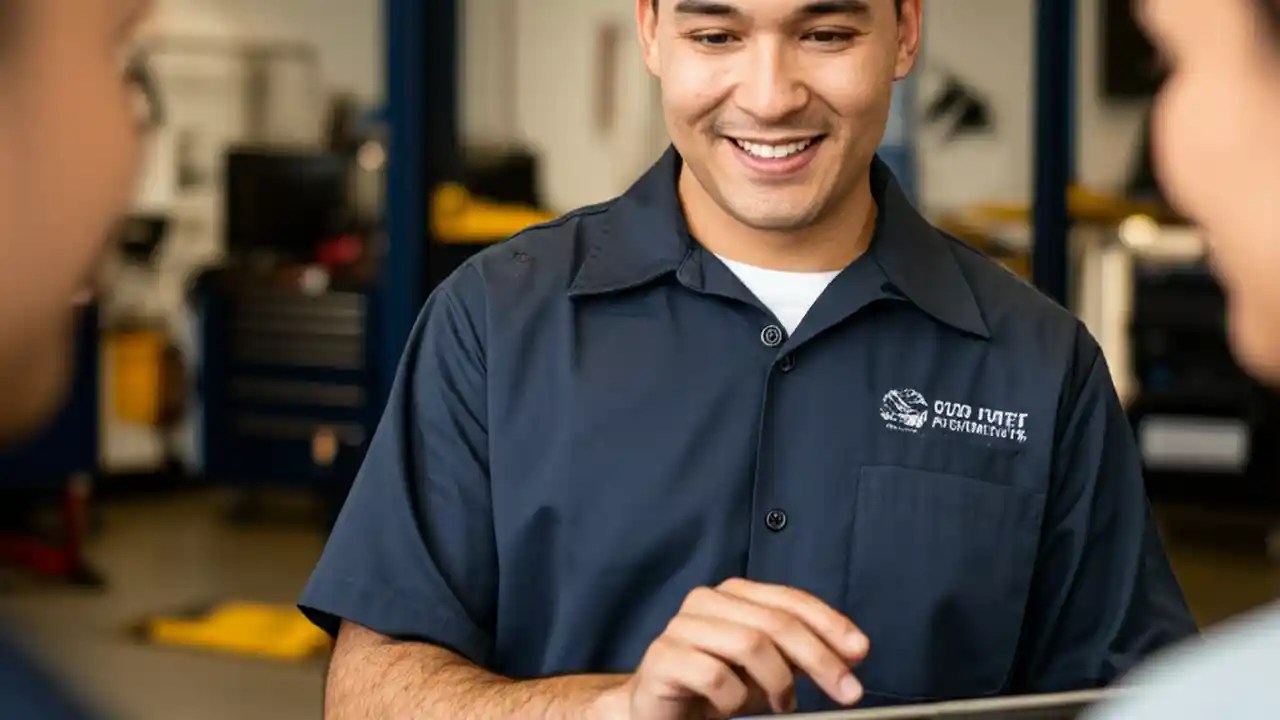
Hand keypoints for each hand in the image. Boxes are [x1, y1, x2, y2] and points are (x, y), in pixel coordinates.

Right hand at [620, 578, 868, 718]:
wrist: (659, 711)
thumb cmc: (715, 688)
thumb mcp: (766, 668)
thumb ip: (800, 653)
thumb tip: (850, 651)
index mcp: (733, 595)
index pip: (790, 599)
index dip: (830, 623)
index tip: (860, 651)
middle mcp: (706, 602)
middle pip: (775, 622)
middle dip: (819, 658)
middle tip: (846, 691)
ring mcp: (680, 628)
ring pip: (749, 644)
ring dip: (778, 682)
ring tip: (781, 706)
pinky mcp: (662, 659)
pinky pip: (714, 676)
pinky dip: (735, 699)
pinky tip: (732, 709)